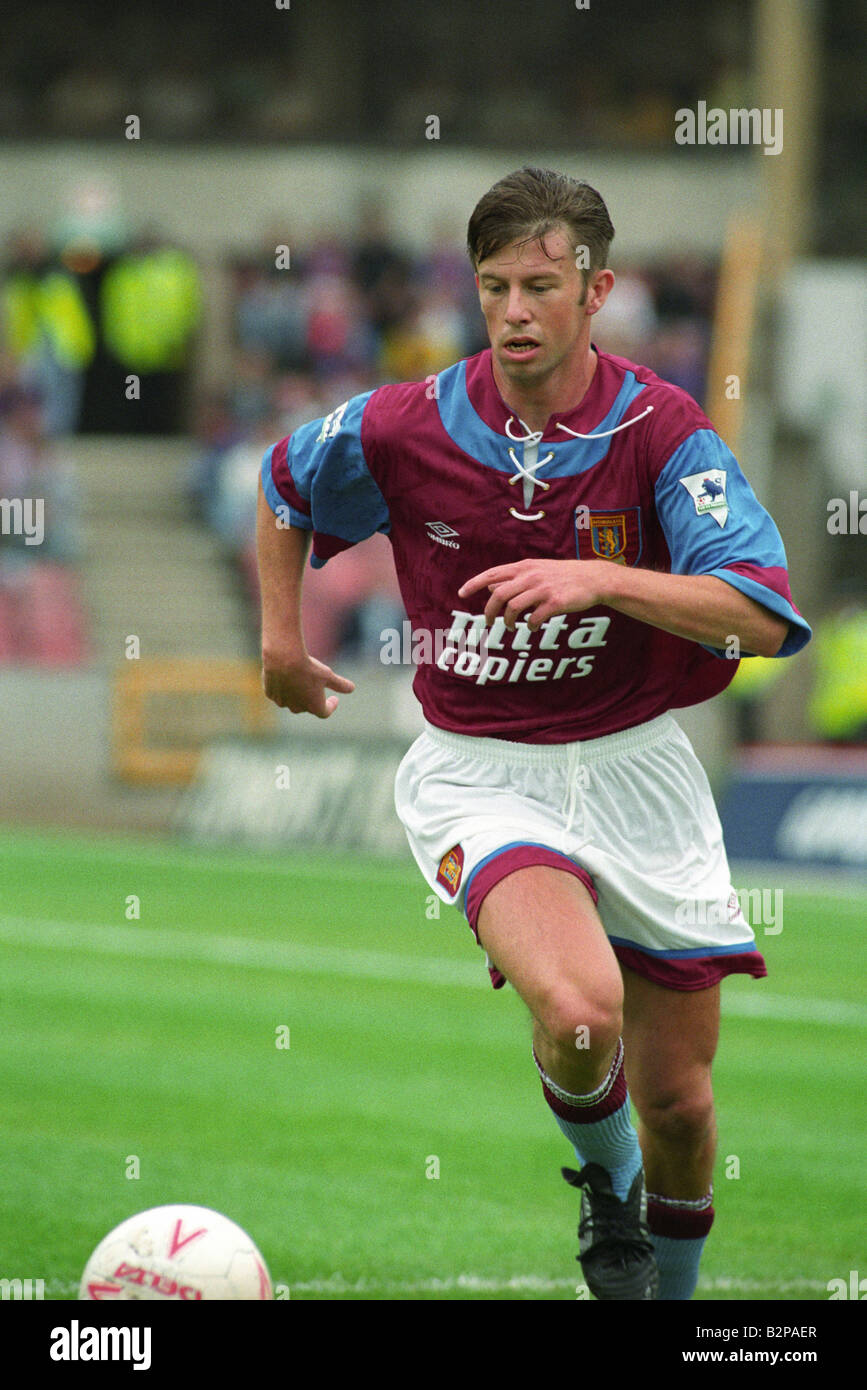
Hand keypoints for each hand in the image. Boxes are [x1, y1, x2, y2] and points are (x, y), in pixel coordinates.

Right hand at [261, 644, 354, 717]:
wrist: (283, 658)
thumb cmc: (308, 667)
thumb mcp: (328, 675)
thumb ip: (340, 684)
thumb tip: (352, 689)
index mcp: (314, 707)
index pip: (325, 713)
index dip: (331, 706)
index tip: (334, 698)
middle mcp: (297, 708)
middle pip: (307, 707)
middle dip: (312, 699)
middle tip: (316, 687)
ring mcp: (282, 702)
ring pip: (291, 701)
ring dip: (296, 694)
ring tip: (299, 680)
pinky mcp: (270, 694)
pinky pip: (278, 694)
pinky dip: (283, 689)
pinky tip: (285, 677)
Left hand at [458, 559, 610, 629]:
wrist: (593, 579)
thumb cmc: (561, 576)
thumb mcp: (536, 571)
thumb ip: (513, 578)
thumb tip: (489, 586)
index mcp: (524, 567)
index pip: (492, 574)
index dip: (474, 583)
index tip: (460, 593)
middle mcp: (531, 576)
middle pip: (499, 594)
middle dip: (489, 611)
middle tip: (489, 622)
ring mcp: (543, 589)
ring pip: (514, 608)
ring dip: (508, 621)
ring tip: (510, 626)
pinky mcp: (556, 603)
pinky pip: (534, 618)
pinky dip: (530, 626)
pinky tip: (533, 627)